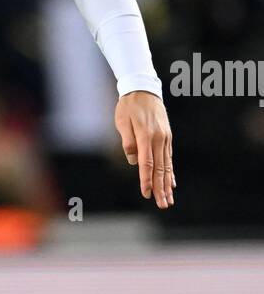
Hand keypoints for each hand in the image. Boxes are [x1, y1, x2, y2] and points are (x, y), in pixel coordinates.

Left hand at [114, 92, 174, 208]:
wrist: (144, 89)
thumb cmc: (129, 106)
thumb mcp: (122, 122)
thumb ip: (127, 141)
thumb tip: (134, 161)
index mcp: (146, 136)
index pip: (147, 163)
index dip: (146, 180)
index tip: (146, 194)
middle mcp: (159, 139)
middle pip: (160, 168)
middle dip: (161, 188)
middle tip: (163, 205)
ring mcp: (165, 138)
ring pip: (167, 165)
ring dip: (167, 184)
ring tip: (169, 199)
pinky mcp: (167, 137)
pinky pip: (169, 158)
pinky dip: (170, 172)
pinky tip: (172, 183)